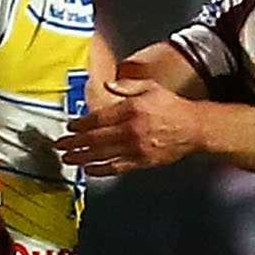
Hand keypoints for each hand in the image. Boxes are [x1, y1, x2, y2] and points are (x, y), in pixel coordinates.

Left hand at [59, 75, 202, 174]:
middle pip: (95, 138)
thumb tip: (106, 84)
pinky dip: (100, 170)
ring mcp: (136, 148)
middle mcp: (131, 129)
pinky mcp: (142, 161)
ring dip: (81, 157)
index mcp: (131, 109)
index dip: (80, 124)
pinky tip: (88, 170)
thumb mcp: (150, 88)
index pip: (97, 119)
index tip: (69, 127)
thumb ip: (126, 86)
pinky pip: (116, 167)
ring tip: (67, 159)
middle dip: (74, 143)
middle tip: (60, 145)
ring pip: (102, 154)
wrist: (194, 127)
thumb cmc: (171, 106)